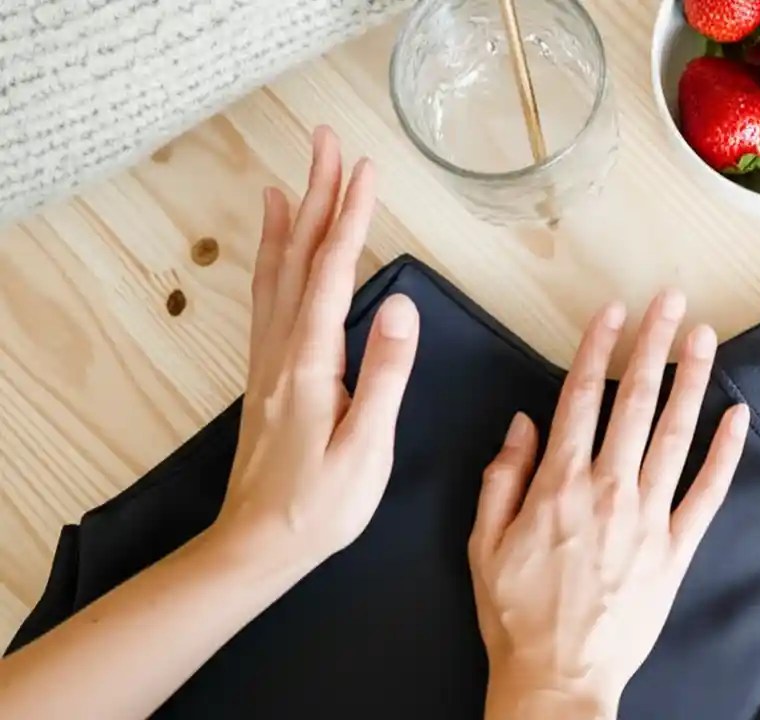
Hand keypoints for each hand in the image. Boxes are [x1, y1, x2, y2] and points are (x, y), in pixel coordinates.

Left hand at [214, 126, 419, 568]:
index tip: (366, 171)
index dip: (350, 219)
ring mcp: (270, 360)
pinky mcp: (269, 373)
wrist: (258, 544)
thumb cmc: (321, 505)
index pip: (332, 275)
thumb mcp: (368, 446)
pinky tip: (276, 246)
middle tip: (329, 144)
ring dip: (293, 220)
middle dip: (318, 197)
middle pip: (300, 258)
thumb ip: (385, 372)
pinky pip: (267, 298)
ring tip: (299, 176)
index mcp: (312, 363)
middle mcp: (283, 350)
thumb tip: (399, 305)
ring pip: (278, 273)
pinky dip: (272, 259)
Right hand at [469, 290, 750, 718]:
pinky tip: (738, 414)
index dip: (598, 348)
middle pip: (634, 402)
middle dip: (652, 345)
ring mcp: (648, 518)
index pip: (580, 398)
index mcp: (558, 484)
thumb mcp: (483, 543)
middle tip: (670, 301)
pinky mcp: (676, 549)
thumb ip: (502, 477)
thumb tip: (523, 424)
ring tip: (704, 337)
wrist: (557, 677)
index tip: (613, 311)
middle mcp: (608, 490)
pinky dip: (725, 451)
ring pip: (675, 433)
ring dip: (690, 380)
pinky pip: (707, 491)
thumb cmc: (515, 613)